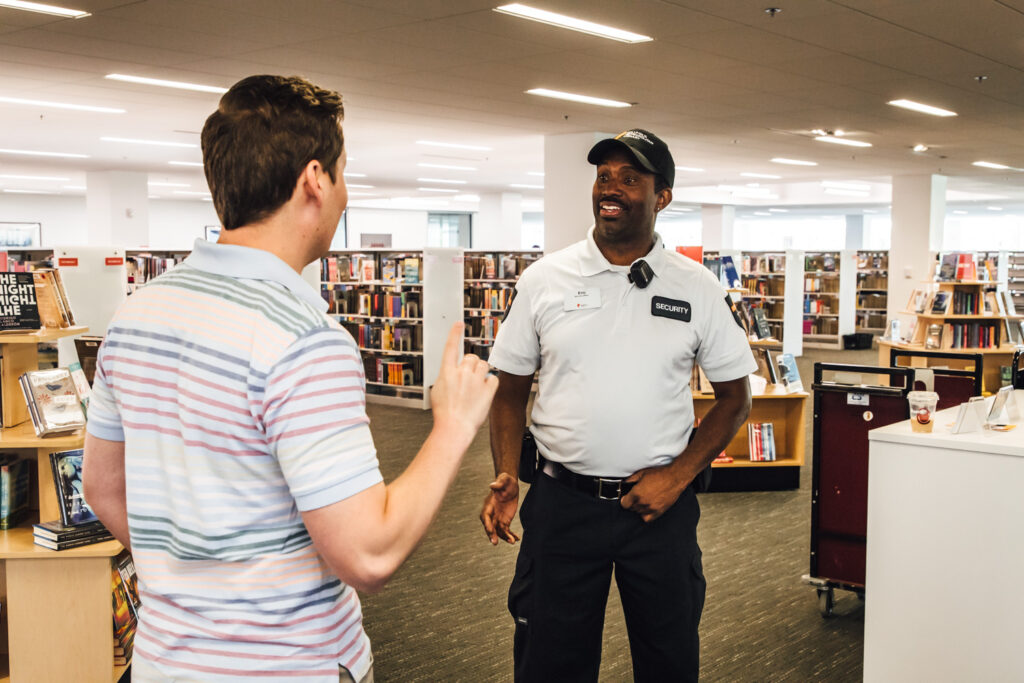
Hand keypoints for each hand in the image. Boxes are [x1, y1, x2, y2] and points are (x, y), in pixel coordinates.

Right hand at [430, 323, 498, 441]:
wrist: (454, 428)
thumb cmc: (444, 414)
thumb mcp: (436, 391)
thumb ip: (445, 378)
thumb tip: (451, 373)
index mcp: (446, 372)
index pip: (451, 347)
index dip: (455, 334)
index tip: (458, 324)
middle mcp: (462, 373)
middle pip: (471, 357)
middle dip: (471, 365)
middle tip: (468, 379)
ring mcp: (476, 381)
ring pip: (484, 365)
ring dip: (481, 372)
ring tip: (476, 386)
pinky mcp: (488, 390)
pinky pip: (493, 378)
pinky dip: (490, 384)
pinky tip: (484, 392)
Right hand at [480, 472, 520, 544]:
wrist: (510, 485)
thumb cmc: (505, 481)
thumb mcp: (504, 480)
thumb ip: (499, 483)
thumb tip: (492, 485)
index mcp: (489, 504)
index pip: (485, 516)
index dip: (487, 524)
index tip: (490, 531)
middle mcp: (492, 513)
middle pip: (490, 526)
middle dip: (492, 534)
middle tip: (495, 542)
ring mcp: (498, 518)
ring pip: (499, 531)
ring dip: (504, 537)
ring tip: (512, 542)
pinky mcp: (504, 520)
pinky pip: (506, 530)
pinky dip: (510, 535)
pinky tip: (516, 539)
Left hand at [620, 465, 685, 522]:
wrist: (675, 477)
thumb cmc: (659, 474)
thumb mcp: (642, 473)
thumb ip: (631, 480)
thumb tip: (625, 484)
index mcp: (637, 493)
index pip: (624, 504)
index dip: (625, 500)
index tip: (626, 498)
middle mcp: (643, 502)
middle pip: (632, 508)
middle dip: (632, 502)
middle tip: (637, 496)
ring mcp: (651, 508)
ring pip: (639, 513)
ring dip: (639, 507)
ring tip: (644, 500)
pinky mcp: (659, 511)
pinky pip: (648, 518)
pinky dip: (646, 514)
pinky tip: (648, 508)